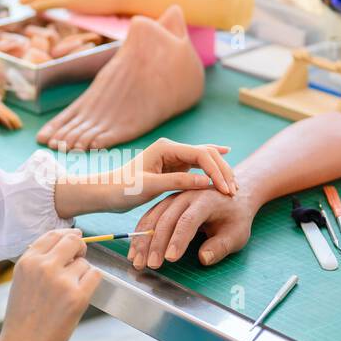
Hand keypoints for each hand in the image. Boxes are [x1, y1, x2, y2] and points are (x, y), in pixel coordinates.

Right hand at [0, 229, 99, 340]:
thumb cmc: (22, 318)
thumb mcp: (21, 281)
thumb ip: (38, 261)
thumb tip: (65, 243)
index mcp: (27, 261)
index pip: (53, 235)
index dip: (67, 235)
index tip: (74, 238)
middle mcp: (44, 266)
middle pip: (73, 241)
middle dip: (80, 248)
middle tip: (80, 258)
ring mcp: (61, 280)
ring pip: (84, 262)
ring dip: (82, 274)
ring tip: (68, 293)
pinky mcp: (77, 296)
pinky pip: (96, 275)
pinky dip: (92, 283)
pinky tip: (81, 294)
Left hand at [112, 138, 236, 211]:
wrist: (106, 192)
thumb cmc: (123, 189)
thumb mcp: (149, 187)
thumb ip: (178, 182)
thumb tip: (206, 182)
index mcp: (166, 148)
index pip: (201, 154)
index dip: (216, 171)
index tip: (226, 190)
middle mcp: (171, 148)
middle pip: (207, 153)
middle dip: (222, 171)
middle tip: (234, 190)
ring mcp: (173, 156)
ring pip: (205, 159)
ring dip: (220, 171)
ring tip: (233, 186)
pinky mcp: (173, 166)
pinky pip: (198, 165)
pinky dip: (212, 167)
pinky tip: (226, 157)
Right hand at [129, 184, 259, 268]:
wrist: (233, 198)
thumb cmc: (236, 219)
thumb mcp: (237, 234)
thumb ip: (222, 247)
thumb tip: (203, 258)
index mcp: (206, 200)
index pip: (189, 221)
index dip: (178, 240)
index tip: (171, 258)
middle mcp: (187, 195)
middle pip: (167, 218)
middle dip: (157, 243)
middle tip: (152, 265)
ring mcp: (174, 198)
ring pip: (154, 218)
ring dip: (144, 240)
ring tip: (137, 261)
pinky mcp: (166, 204)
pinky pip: (150, 217)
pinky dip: (140, 235)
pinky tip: (135, 250)